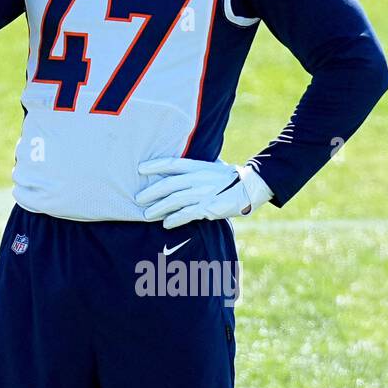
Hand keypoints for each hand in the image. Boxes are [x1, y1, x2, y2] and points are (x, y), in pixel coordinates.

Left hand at [136, 158, 272, 228]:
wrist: (250, 187)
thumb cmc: (231, 177)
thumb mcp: (214, 166)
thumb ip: (199, 167)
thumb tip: (186, 167)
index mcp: (198, 166)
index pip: (171, 164)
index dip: (155, 166)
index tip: (140, 169)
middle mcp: (197, 178)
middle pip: (168, 184)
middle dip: (151, 192)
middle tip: (137, 199)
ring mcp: (201, 193)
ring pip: (173, 201)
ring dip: (158, 208)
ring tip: (147, 215)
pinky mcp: (207, 208)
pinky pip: (186, 214)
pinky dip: (174, 219)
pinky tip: (166, 224)